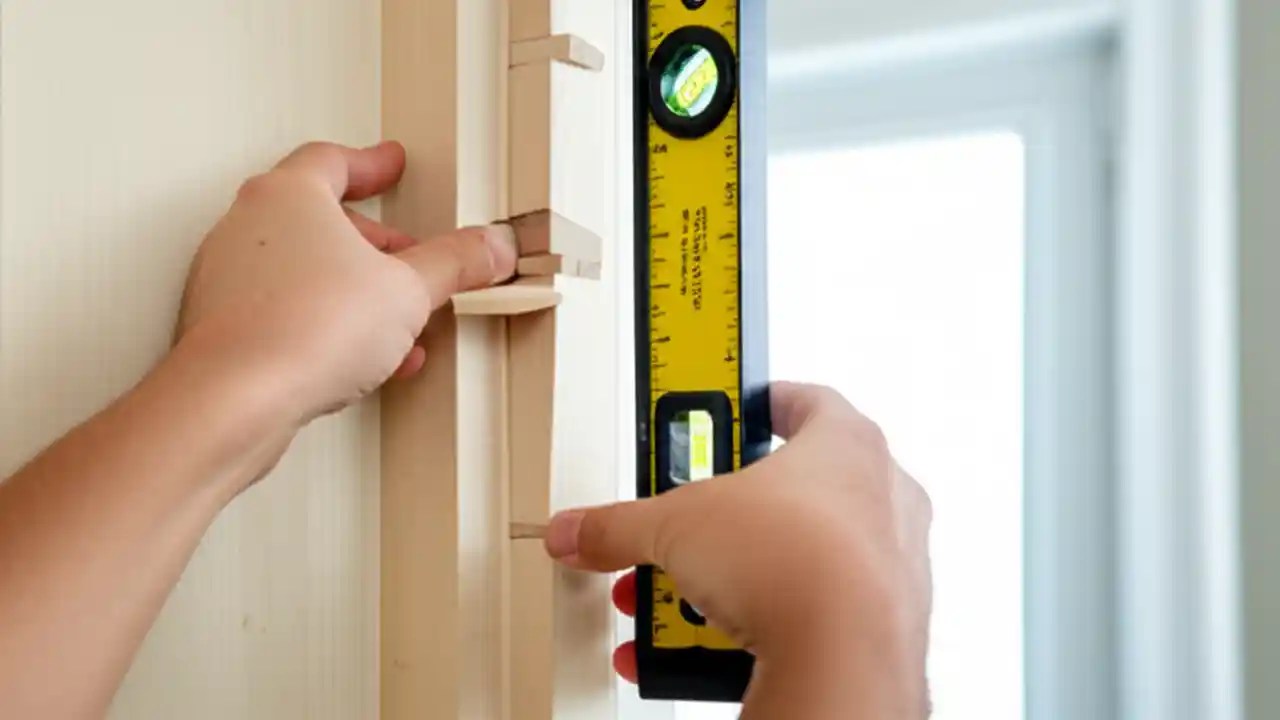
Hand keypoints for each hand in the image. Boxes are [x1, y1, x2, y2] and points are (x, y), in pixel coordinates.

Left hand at [176, 140, 515, 426]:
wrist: (236, 400)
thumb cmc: (300, 329)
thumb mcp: (408, 291)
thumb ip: (452, 264)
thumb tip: (484, 249)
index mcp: (287, 195)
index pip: (332, 160)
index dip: (371, 165)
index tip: (389, 166)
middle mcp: (245, 228)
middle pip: (319, 218)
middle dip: (374, 243)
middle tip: (408, 257)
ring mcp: (226, 279)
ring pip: (303, 271)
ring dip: (353, 291)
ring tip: (392, 320)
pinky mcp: (223, 328)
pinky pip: (285, 311)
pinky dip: (325, 323)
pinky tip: (360, 359)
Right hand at [544, 382, 932, 715]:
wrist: (846, 656)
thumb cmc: (803, 560)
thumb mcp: (675, 526)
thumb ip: (621, 527)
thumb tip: (583, 530)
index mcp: (845, 443)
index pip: (802, 402)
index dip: (760, 406)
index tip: (727, 416)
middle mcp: (879, 496)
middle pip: (788, 491)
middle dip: (724, 515)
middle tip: (684, 524)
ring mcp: (886, 563)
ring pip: (797, 558)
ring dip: (735, 576)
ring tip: (683, 598)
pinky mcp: (879, 625)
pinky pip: (808, 615)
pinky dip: (760, 625)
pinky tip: (709, 645)